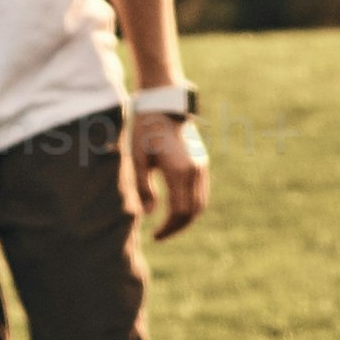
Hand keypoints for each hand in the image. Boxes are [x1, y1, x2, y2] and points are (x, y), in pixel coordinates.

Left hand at [124, 111, 210, 239]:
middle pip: (193, 211)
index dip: (168, 228)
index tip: (155, 236)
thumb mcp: (137, 158)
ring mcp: (201, 166)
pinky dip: (191, 205)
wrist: (164, 104)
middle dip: (178, 227)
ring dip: (186, 218)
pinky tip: (176, 209)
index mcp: (179, 170)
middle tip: (161, 235)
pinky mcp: (202, 162)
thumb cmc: (144, 130)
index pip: (179, 212)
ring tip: (168, 225)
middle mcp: (195, 170)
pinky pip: (201, 192)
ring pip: (200, 203)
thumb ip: (143, 187)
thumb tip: (149, 214)